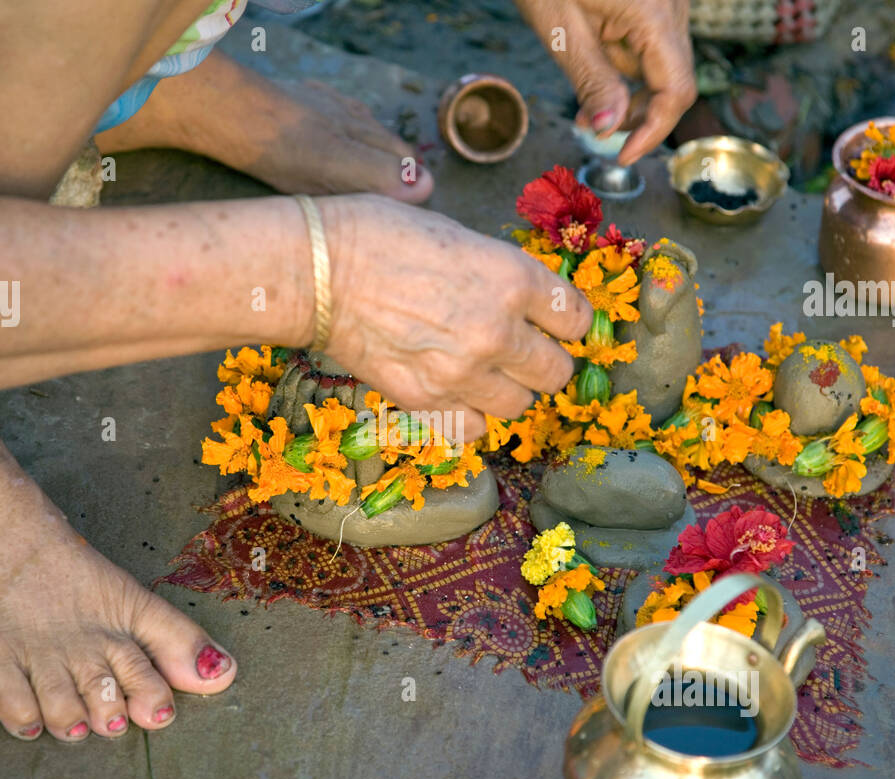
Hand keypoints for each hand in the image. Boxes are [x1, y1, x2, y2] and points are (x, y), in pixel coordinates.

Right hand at [316, 195, 592, 442]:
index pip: (575, 319)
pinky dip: (471, 416)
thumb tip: (516, 299)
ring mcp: (464, 373)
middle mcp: (499, 331)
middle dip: (543, 362)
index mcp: (513, 278)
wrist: (319, 271)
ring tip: (483, 373)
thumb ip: (497, 274)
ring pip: (520, 405)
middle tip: (522, 353)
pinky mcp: (429, 402)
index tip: (556, 325)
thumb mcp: (457, 236)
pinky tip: (455, 393)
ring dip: (507, 391)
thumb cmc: (378, 235)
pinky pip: (476, 428)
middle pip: (556, 372)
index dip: (567, 323)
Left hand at [515, 0, 696, 164]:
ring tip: (585, 106)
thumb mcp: (563, 33)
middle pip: (675, 82)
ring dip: (631, 96)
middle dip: (637, 116)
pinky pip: (652, 48)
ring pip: (664, 68)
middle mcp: (673, 9)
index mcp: (654, 16)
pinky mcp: (656, 5)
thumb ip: (592, 83)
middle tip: (590, 127)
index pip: (677, 91)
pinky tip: (596, 73)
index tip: (622, 156)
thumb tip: (608, 131)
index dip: (653, 132)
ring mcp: (668, 5)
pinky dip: (628, 71)